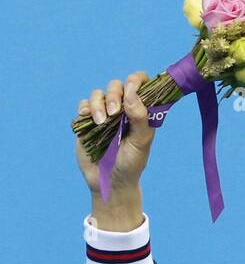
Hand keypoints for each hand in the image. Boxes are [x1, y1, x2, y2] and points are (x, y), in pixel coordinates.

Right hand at [75, 71, 153, 224]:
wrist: (110, 183)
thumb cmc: (130, 164)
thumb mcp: (140, 144)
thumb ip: (140, 118)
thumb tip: (131, 91)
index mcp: (139, 113)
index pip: (139, 85)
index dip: (136, 80)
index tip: (132, 87)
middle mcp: (122, 110)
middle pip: (117, 86)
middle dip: (114, 95)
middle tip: (114, 113)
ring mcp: (104, 114)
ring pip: (98, 93)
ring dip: (98, 104)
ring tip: (101, 123)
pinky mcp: (87, 121)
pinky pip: (83, 105)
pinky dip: (85, 110)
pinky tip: (90, 122)